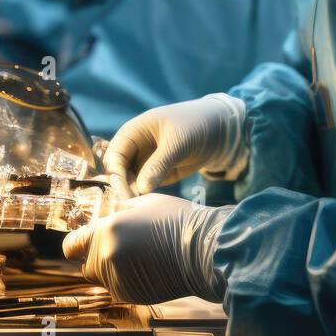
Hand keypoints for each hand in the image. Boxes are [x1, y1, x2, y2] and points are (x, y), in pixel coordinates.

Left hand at [62, 193, 232, 303]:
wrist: (204, 249)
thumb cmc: (179, 222)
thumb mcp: (144, 202)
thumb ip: (118, 211)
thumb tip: (106, 215)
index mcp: (106, 231)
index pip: (71, 246)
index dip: (77, 244)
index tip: (84, 243)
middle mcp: (107, 258)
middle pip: (85, 265)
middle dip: (96, 257)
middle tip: (120, 247)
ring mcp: (119, 280)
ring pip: (102, 279)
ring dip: (112, 270)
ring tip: (139, 256)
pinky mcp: (132, 295)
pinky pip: (119, 288)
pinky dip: (127, 280)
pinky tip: (147, 267)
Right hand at [104, 94, 247, 197]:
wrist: (221, 130)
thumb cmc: (197, 126)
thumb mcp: (178, 143)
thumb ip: (158, 164)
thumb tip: (140, 189)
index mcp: (133, 132)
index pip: (114, 156)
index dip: (116, 175)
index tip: (125, 194)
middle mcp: (135, 148)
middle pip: (117, 171)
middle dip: (120, 188)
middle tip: (130, 207)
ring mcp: (144, 161)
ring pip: (128, 182)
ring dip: (131, 194)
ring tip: (138, 209)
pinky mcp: (156, 174)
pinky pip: (143, 187)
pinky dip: (143, 197)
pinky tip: (147, 207)